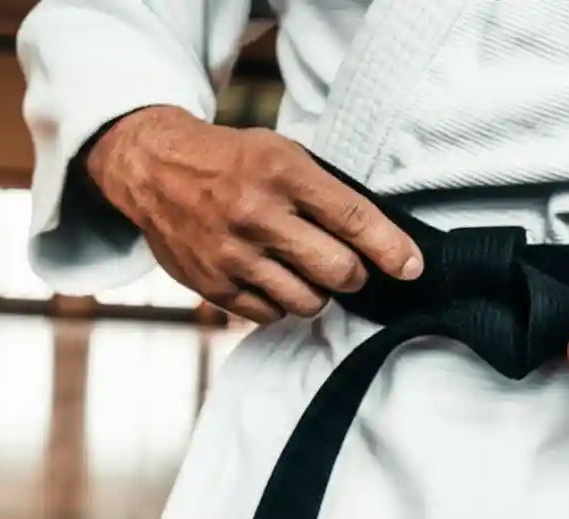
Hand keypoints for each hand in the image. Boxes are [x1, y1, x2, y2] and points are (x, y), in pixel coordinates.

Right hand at [85, 106, 423, 322]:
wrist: (156, 169)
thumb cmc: (233, 162)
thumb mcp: (281, 153)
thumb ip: (325, 194)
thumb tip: (382, 242)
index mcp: (282, 173)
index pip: (353, 219)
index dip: (391, 249)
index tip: (412, 267)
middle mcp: (257, 214)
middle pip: (338, 271)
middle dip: (355, 274)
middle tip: (348, 266)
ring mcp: (233, 254)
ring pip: (308, 302)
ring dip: (318, 292)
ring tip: (304, 270)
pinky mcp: (213, 284)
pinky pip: (270, 315)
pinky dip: (280, 303)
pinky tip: (272, 279)